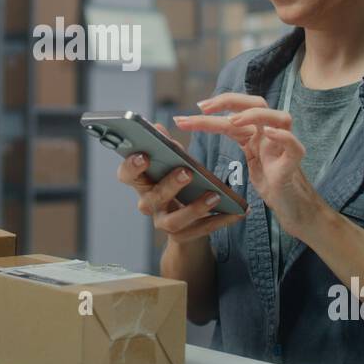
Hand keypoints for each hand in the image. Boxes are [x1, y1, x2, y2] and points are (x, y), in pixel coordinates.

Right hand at [116, 122, 243, 244]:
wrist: (186, 225)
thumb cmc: (178, 186)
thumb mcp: (172, 164)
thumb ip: (167, 148)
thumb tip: (157, 127)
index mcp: (142, 183)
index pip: (126, 175)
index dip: (131, 167)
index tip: (144, 155)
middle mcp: (148, 205)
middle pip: (153, 197)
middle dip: (170, 184)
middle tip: (186, 172)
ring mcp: (164, 223)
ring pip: (175, 220)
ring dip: (195, 208)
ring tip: (214, 195)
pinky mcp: (183, 236)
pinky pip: (201, 230)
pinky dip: (220, 220)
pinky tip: (236, 212)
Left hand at [174, 93, 317, 236]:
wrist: (293, 210)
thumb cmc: (271, 185)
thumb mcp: (248, 163)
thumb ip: (236, 145)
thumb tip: (208, 141)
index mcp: (257, 135)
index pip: (235, 113)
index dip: (211, 111)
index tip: (184, 117)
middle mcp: (271, 136)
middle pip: (256, 104)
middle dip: (228, 100)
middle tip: (202, 107)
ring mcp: (283, 148)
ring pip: (279, 117)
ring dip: (255, 114)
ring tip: (233, 120)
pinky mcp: (293, 166)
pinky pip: (294, 146)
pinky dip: (284, 137)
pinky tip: (270, 134)